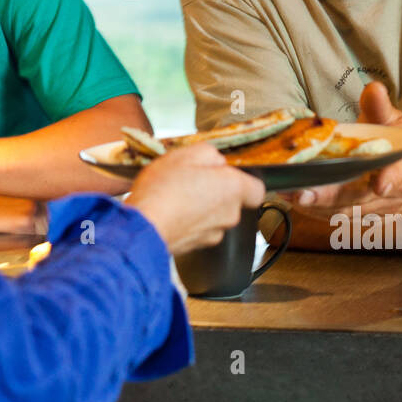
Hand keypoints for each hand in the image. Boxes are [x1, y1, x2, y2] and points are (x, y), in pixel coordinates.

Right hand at [128, 143, 264, 254]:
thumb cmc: (164, 191)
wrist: (144, 228)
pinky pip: (197, 230)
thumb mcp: (185, 155)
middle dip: (214, 191)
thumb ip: (209, 154)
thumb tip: (215, 161)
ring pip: (213, 216)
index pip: (257, 189)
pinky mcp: (196, 247)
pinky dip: (187, 222)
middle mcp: (229, 215)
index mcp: (233, 189)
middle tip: (189, 180)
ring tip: (174, 196)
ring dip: (199, 207)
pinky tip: (169, 211)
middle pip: (231, 201)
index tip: (225, 175)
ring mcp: (213, 234)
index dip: (243, 181)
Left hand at [295, 82, 401, 213]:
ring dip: (315, 206)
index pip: (399, 173)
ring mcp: (370, 206)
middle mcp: (387, 191)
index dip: (391, 178)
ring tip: (289, 194)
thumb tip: (373, 89)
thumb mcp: (396, 122)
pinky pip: (334, 216)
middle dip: (331, 197)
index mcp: (401, 164)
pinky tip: (291, 199)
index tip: (381, 185)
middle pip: (360, 197)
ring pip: (343, 210)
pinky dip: (312, 210)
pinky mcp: (355, 213)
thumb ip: (381, 108)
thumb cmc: (398, 146)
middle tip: (305, 193)